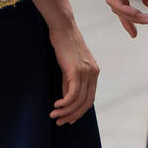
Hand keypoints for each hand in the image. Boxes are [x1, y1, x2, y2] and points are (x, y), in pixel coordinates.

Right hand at [31, 0, 99, 125]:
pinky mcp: (76, 71)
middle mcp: (93, 73)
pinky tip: (56, 106)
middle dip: (73, 116)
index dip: (79, 112)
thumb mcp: (68, 64)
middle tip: (60, 122)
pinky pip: (72, 94)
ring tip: (54, 116)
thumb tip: (66, 98)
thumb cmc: (63, 42)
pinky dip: (64, 104)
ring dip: (65, 112)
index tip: (67, 119)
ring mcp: (86, 72)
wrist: (63, 26)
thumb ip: (69, 80)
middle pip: (86, 103)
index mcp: (94, 72)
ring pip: (78, 101)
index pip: (89, 99)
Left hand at [102, 0, 147, 36]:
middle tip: (135, 34)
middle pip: (119, 8)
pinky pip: (113, 0)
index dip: (129, 17)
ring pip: (117, 7)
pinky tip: (135, 14)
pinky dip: (123, 9)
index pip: (122, 4)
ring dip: (131, 16)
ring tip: (146, 21)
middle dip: (128, 22)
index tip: (134, 32)